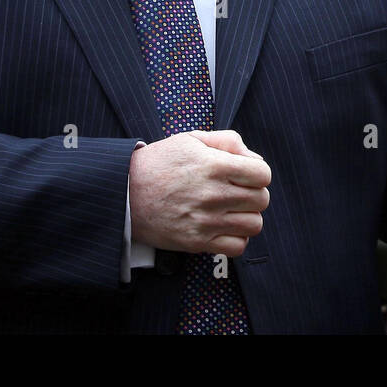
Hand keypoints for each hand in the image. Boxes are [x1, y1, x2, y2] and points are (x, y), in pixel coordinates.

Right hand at [129, 129, 270, 255]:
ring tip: (232, 210)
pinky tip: (225, 227)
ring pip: (254, 224)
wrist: (124, 192)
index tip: (246, 174)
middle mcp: (213, 194)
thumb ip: (227, 141)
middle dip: (254, 193)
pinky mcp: (197, 242)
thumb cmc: (157, 164)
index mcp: (214, 165)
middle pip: (261, 200)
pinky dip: (237, 238)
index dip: (258, 173)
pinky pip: (237, 247)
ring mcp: (206, 220)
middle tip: (237, 191)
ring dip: (247, 216)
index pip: (263, 174)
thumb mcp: (190, 139)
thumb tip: (253, 158)